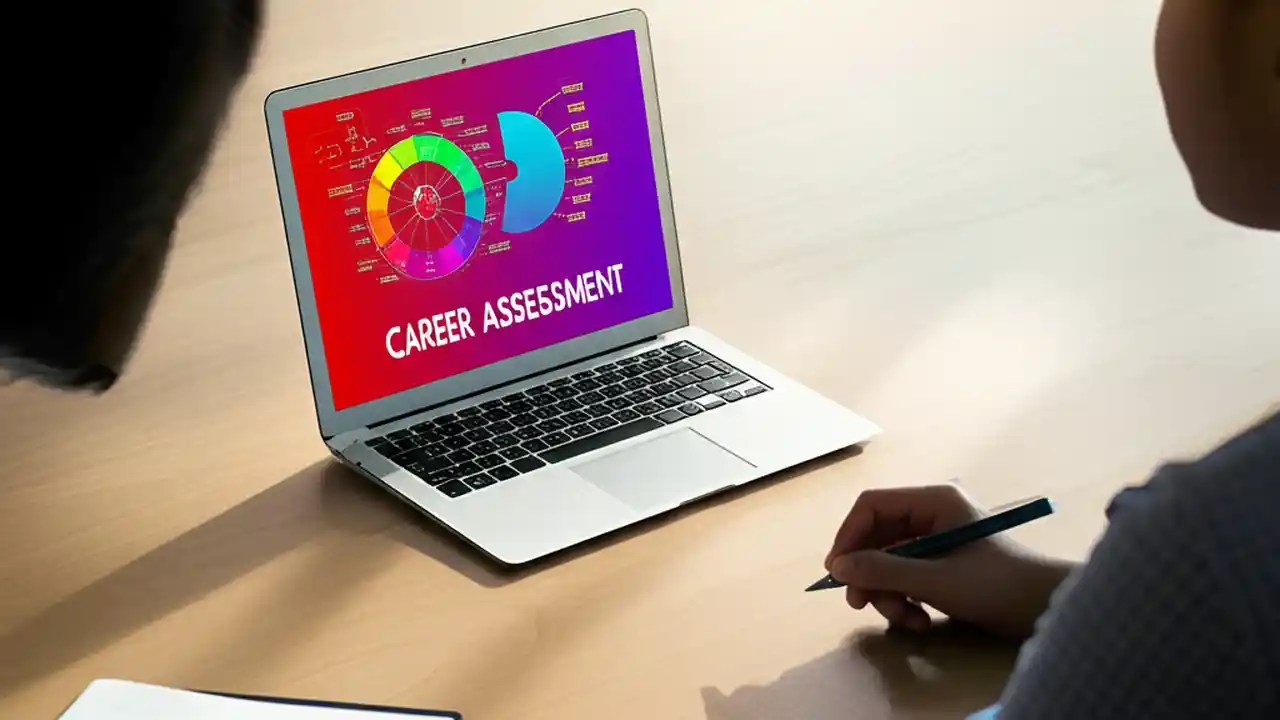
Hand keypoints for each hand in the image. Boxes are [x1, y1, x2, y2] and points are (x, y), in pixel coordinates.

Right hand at [825, 484, 1074, 638]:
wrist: (1045, 608)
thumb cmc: (997, 584)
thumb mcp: (936, 580)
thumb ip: (885, 571)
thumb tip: (838, 568)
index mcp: (934, 500)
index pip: (872, 505)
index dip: (849, 536)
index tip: (837, 571)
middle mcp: (932, 513)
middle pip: (877, 537)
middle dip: (869, 573)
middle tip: (860, 604)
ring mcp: (937, 539)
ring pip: (889, 561)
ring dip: (888, 593)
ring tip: (905, 619)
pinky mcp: (942, 564)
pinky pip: (906, 575)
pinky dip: (905, 599)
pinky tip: (920, 621)